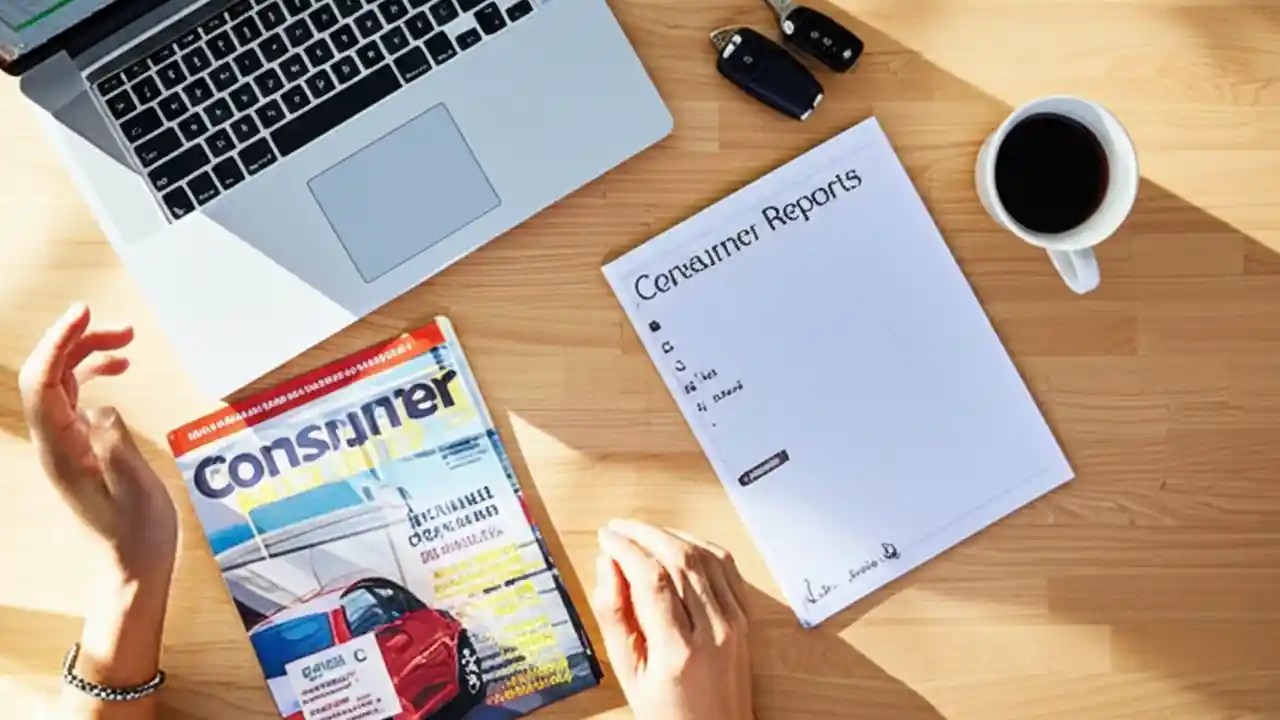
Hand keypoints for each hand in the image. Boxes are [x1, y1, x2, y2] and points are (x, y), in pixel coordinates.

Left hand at [19, 304, 177, 583]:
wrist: (132, 566)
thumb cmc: (138, 534)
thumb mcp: (135, 491)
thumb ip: (114, 445)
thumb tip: (100, 408)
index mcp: (61, 452)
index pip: (43, 384)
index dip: (58, 343)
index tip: (84, 313)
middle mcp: (53, 443)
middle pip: (48, 375)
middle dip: (77, 340)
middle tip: (123, 327)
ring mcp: (62, 443)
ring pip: (62, 381)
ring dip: (88, 352)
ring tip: (128, 340)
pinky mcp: (77, 445)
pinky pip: (75, 396)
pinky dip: (95, 372)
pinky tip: (120, 365)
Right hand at [592, 520, 753, 719]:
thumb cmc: (668, 713)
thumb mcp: (628, 673)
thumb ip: (614, 617)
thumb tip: (607, 565)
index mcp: (678, 651)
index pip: (651, 579)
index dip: (626, 549)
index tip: (606, 538)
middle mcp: (713, 631)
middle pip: (680, 560)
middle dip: (644, 534)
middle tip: (618, 528)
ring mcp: (734, 623)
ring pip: (704, 557)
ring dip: (670, 534)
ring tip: (641, 531)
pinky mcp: (744, 618)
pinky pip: (726, 568)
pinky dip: (700, 546)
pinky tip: (678, 541)